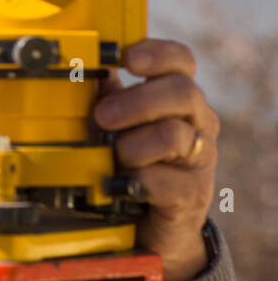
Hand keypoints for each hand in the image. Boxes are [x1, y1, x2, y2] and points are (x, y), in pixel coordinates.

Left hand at [93, 38, 221, 280]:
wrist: (151, 226)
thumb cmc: (131, 164)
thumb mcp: (116, 125)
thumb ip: (106, 96)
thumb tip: (81, 65)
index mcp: (179, 100)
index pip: (182, 62)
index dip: (157, 54)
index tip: (127, 58)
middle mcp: (197, 124)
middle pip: (182, 92)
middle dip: (136, 101)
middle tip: (102, 117)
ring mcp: (200, 160)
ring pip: (174, 135)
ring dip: (132, 145)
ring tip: (113, 157)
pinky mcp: (192, 195)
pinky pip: (166, 180)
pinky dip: (137, 180)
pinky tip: (121, 184)